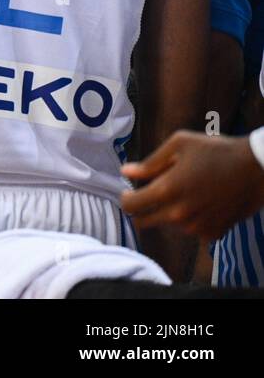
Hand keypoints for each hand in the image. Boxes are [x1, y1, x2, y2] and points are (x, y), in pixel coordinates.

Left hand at [122, 130, 263, 239]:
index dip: (125, 198)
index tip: (130, 191)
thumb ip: (150, 162)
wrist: (257, 170)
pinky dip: (190, 219)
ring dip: (168, 212)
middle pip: (144, 221)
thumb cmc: (218, 151)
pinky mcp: (213, 233)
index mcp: (167, 190)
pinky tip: (200, 201)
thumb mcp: (180, 145)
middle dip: (142, 208)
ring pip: (168, 224)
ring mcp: (197, 226)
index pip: (130, 206)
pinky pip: (190, 229)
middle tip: (151, 193)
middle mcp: (179, 213)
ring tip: (185, 190)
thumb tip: (126, 172)